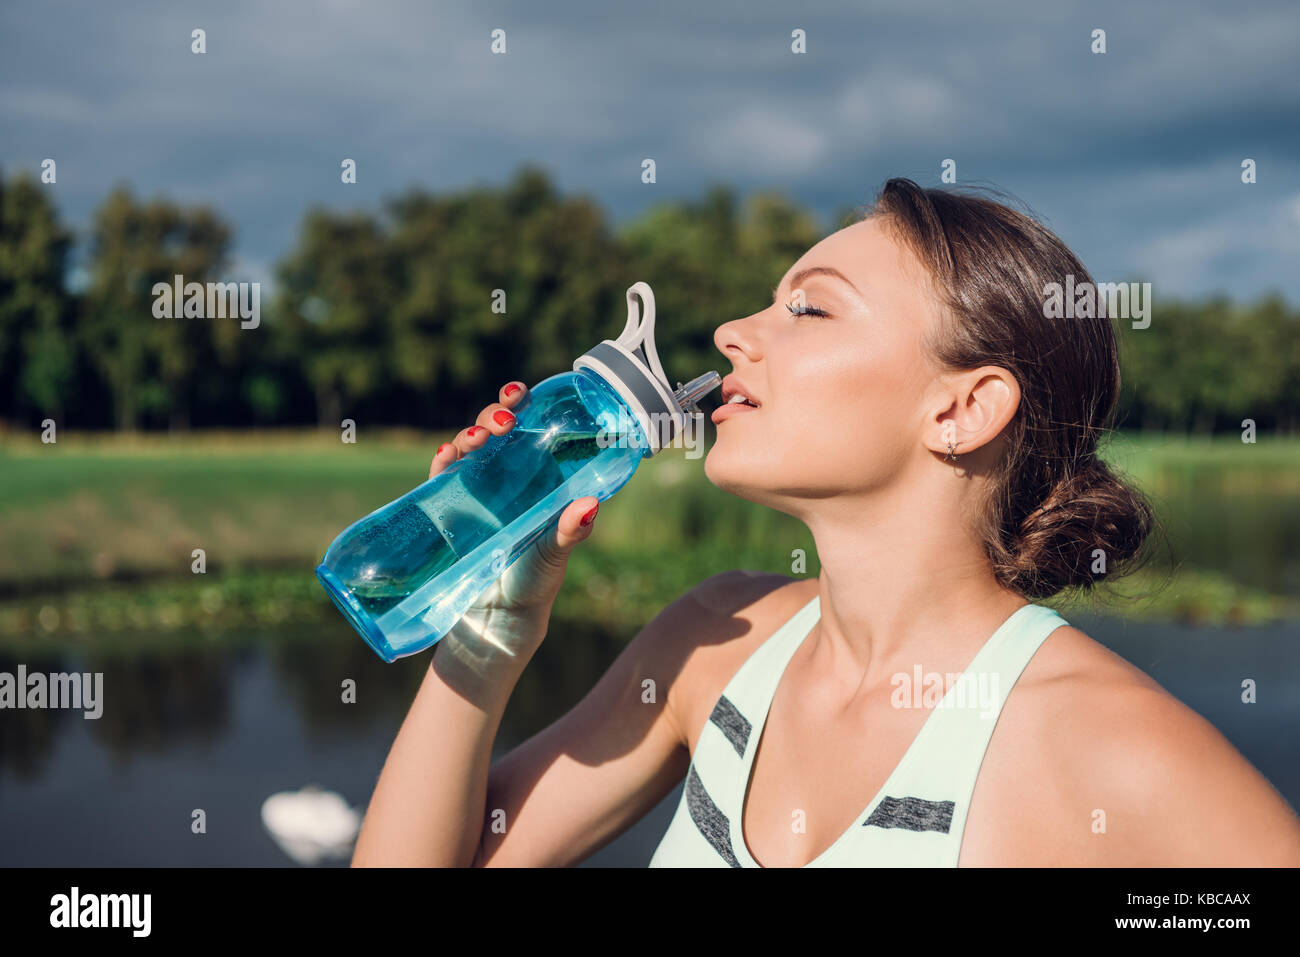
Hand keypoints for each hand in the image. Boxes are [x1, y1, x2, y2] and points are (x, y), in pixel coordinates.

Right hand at [427, 380, 598, 673]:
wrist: (497, 619)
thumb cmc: (536, 582)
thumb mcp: (555, 553)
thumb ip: (571, 530)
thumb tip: (591, 504)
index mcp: (537, 477)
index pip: (531, 430)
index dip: (525, 406)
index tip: (523, 394)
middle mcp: (506, 477)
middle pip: (497, 430)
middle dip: (496, 415)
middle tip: (504, 420)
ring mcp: (475, 490)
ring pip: (469, 447)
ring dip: (470, 434)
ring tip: (478, 439)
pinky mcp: (449, 508)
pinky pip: (441, 477)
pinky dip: (441, 462)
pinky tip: (445, 454)